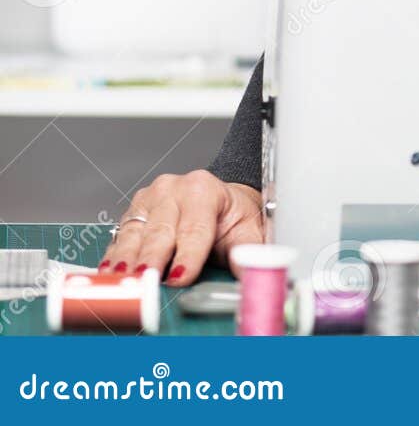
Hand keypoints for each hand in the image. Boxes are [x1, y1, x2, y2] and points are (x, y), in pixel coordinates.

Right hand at [101, 170, 264, 286]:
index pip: (195, 227)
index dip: (188, 255)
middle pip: (159, 232)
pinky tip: (109, 276)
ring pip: (133, 235)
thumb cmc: (232, 215)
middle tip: (146, 283)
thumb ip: (250, 252)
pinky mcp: (130, 215)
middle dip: (152, 260)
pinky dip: (113, 260)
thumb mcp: (249, 229)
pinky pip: (118, 240)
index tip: (182, 277)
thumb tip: (256, 273)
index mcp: (202, 189)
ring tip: (123, 283)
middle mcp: (171, 190)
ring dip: (127, 262)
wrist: (220, 201)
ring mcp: (147, 201)